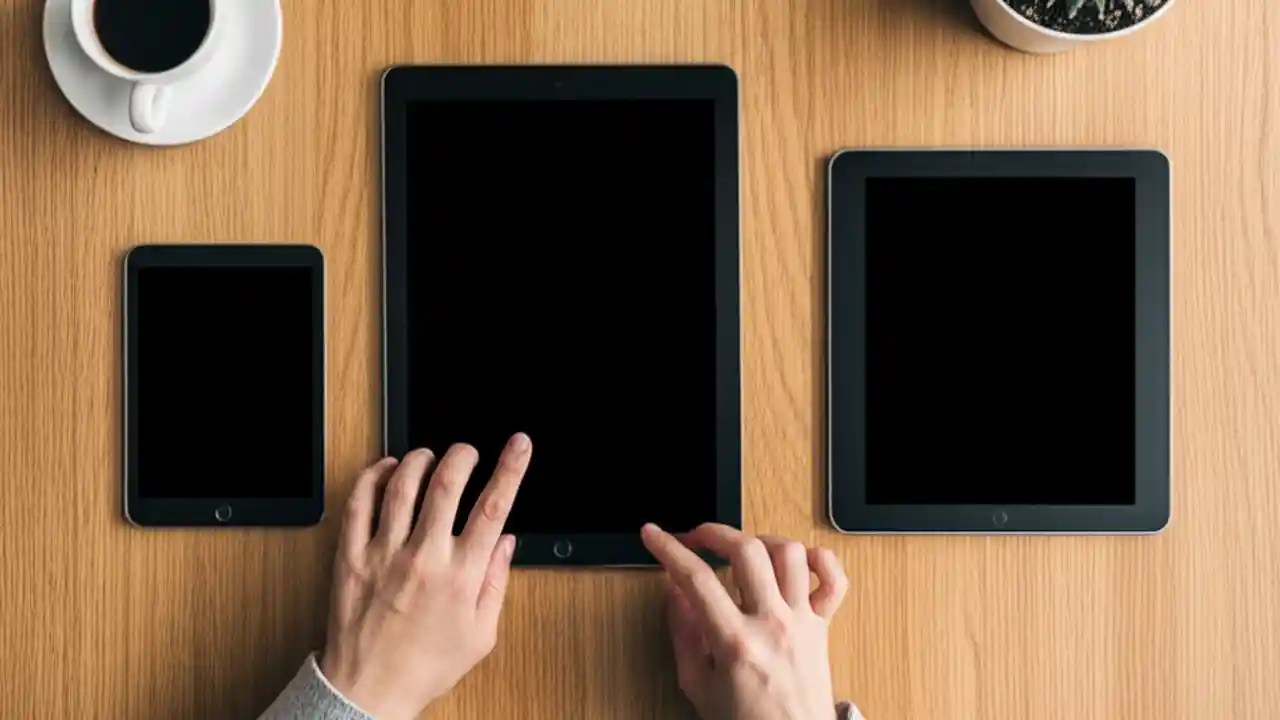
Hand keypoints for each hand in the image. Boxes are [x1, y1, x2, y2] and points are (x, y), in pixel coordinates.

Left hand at [320, 434, 531, 719]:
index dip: (511, 469)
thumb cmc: (425, 666)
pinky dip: (373, 476)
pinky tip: (385, 469)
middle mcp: (424, 558)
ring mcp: (384, 554)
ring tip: (428, 455)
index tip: (518, 446)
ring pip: (402, 485)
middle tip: (466, 451)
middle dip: (462, 455)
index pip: (493, 507)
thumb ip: (496, 582)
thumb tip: (506, 541)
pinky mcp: (352, 557)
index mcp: (461, 576)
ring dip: (419, 459)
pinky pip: (358, 503)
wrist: (370, 689)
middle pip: (447, 484)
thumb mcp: (481, 634)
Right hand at [641, 523, 848, 719]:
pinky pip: (834, 579)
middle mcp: (773, 625)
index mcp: (736, 642)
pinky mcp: (823, 626)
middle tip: (697, 537)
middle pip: (746, 550)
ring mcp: (802, 622)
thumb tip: (674, 591)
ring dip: (761, 541)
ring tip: (742, 551)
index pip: (696, 578)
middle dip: (714, 532)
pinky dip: (818, 560)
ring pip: (789, 553)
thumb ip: (683, 633)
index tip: (654, 536)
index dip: (668, 549)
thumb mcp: (698, 686)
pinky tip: (795, 562)